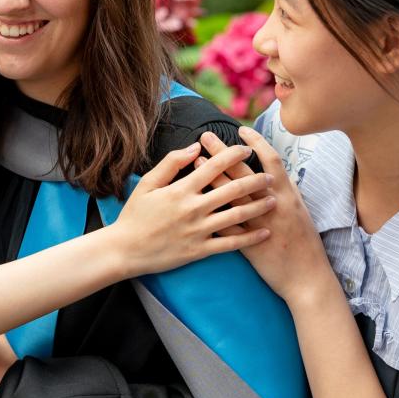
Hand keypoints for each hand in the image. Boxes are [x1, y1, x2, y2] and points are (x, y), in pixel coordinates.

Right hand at [105, 141, 275, 276]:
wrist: (125, 250)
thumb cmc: (135, 216)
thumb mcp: (147, 184)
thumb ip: (171, 163)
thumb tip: (195, 147)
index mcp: (181, 189)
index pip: (214, 166)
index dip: (234, 155)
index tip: (248, 149)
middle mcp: (193, 208)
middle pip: (232, 189)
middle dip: (255, 180)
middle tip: (269, 176)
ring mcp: (198, 230)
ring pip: (237, 216)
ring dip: (258, 206)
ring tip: (273, 199)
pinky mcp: (200, 250)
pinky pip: (231, 244)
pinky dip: (250, 238)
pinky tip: (265, 231)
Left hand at [198, 128, 331, 300]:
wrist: (307, 278)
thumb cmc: (304, 245)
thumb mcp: (300, 212)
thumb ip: (283, 193)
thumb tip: (270, 175)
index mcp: (289, 195)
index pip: (272, 161)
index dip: (256, 144)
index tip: (241, 130)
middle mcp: (274, 205)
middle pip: (245, 173)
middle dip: (224, 153)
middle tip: (206, 136)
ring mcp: (260, 224)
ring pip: (233, 195)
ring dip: (212, 176)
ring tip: (196, 160)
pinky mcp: (248, 244)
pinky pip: (226, 224)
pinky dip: (210, 210)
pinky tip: (195, 199)